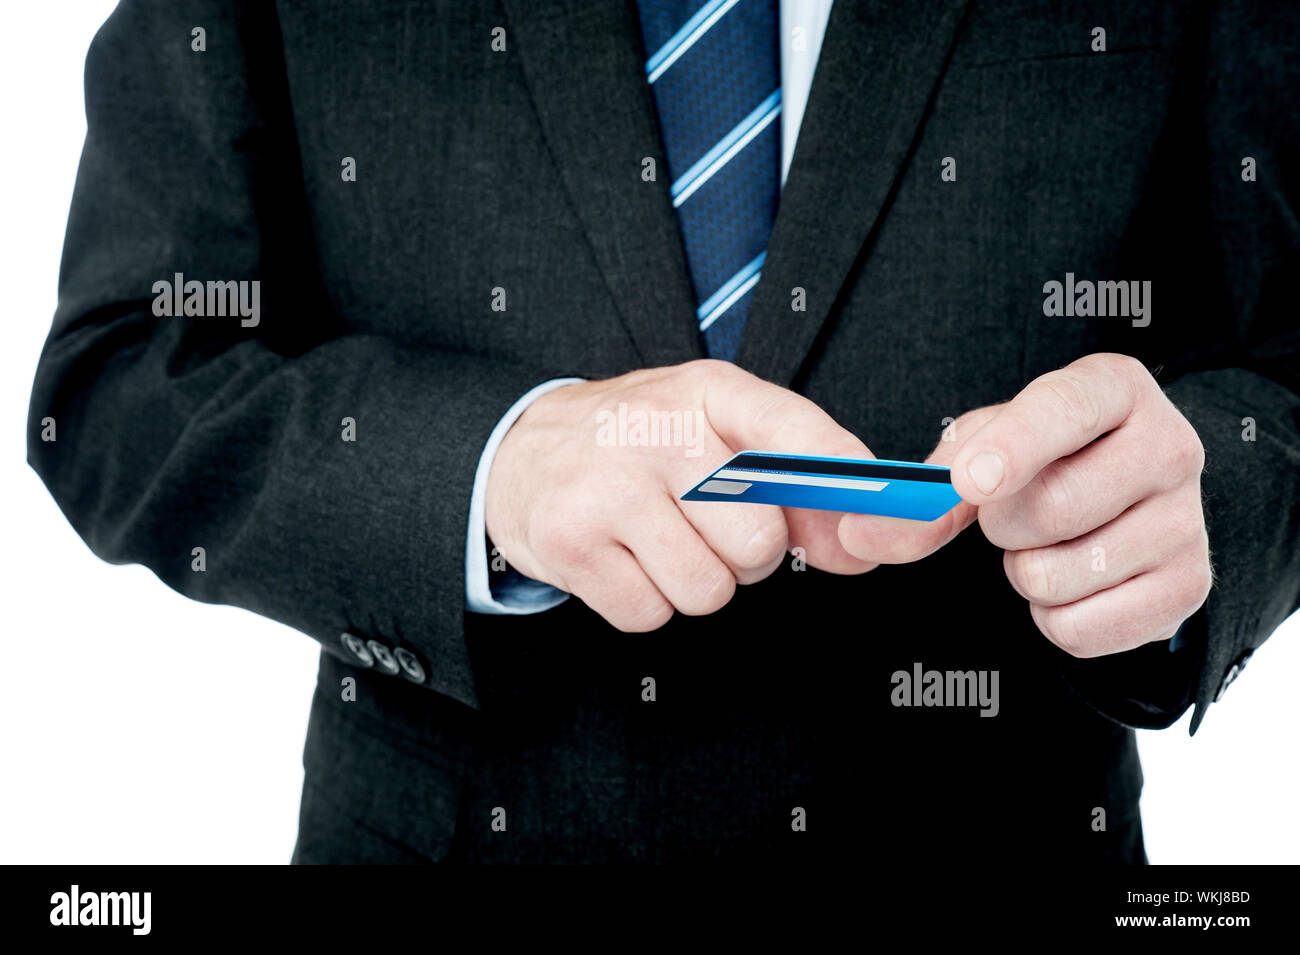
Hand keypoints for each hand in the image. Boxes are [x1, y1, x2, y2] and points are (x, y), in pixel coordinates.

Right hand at [486, 359, 876, 630]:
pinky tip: (623, 559)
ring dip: (693, 583)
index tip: (877, 516)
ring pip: (708, 590)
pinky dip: (645, 602)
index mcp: (706, 392)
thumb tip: (861, 551)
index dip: (847, 486)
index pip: (798, 436)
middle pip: (758, 541)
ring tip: (659, 540)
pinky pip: (651, 614)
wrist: (518, 451)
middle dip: (745, 556)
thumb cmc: (636, 444)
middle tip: (706, 527)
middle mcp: (658, 431)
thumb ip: (794, 486)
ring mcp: (608, 487)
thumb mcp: (712, 435)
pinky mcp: (570, 543)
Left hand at [839, 353, 1211, 656]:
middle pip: (1051, 507)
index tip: (970, 481)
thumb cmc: (1043, 461)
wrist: (1127, 504)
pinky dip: (1051, 618)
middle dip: (1001, 525)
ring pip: (1058, 574)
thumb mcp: (985, 449)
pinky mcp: (1189, 589)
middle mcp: (1170, 447)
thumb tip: (861, 533)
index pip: (1065, 408)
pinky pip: (1080, 629)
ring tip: (1047, 545)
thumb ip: (926, 489)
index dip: (1013, 446)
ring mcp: (1188, 522)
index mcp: (1115, 389)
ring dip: (1024, 573)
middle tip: (1010, 517)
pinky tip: (1071, 583)